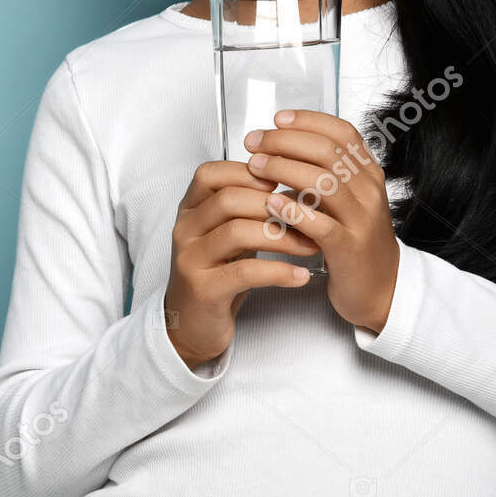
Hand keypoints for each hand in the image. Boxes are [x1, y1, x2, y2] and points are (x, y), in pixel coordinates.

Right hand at [163, 158, 322, 365]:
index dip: (248, 173)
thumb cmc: (217, 273)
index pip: (211, 174)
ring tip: (310, 245)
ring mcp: (191, 260)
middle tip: (309, 215)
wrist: (193, 323)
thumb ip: (247, 209)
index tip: (282, 185)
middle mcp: (185, 230)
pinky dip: (279, 272)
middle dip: (275, 205)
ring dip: (282, 236)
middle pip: (229, 199)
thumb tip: (294, 184)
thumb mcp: (228, 234)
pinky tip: (300, 276)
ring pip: (237, 232)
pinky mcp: (204, 290)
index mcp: (190, 210)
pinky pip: (245, 272)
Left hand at [242, 109, 398, 335]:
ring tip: (255, 167)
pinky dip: (292, 211)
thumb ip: (324, 173)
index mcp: (368, 174)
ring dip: (284, 169)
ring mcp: (361, 220)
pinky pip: (320, 224)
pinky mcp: (349, 249)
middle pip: (327, 151)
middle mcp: (369, 192)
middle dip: (285, 141)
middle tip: (254, 142)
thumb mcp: (347, 200)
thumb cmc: (355, 240)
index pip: (342, 132)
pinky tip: (270, 204)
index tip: (277, 119)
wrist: (381, 287)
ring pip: (323, 183)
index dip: (308, 120)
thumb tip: (282, 145)